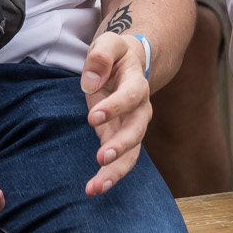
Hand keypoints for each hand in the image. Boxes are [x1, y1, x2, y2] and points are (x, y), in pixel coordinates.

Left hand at [78, 29, 155, 194]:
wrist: (129, 64)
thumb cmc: (115, 54)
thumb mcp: (108, 43)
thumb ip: (101, 56)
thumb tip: (91, 82)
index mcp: (137, 82)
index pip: (131, 96)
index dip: (115, 107)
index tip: (92, 117)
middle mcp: (140, 108)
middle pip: (137, 130)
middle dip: (121, 145)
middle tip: (102, 157)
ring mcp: (133, 126)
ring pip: (132, 153)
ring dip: (115, 171)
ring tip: (94, 188)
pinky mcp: (121, 138)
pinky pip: (120, 161)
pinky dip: (108, 176)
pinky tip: (92, 189)